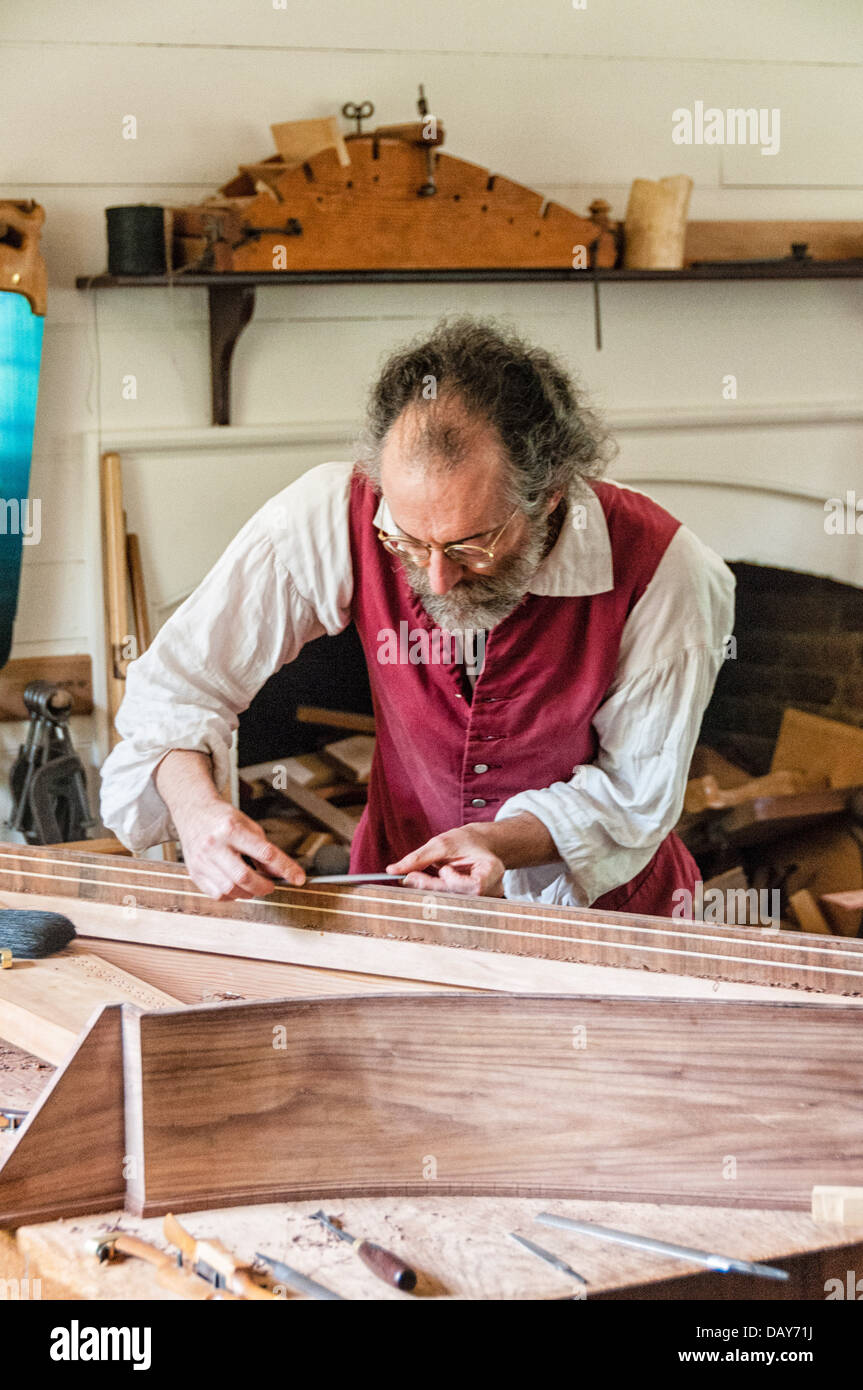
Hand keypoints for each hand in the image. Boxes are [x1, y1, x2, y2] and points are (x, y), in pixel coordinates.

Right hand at [173, 798, 305, 900]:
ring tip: (253, 886)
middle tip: (269, 885)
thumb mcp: (249, 826)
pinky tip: (237, 887)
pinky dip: (232, 895)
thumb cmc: (222, 819)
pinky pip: (217, 894)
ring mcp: (202, 860)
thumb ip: (265, 849)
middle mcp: (215, 845)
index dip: (285, 868)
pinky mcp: (195, 872)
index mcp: (232, 829)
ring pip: (230, 889)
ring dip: (248, 893)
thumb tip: (281, 872)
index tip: (298, 878)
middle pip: (244, 876)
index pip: (265, 853)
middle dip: (263, 886)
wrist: (193, 812)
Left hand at [387, 824, 505, 896]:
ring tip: (414, 878)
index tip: (435, 870)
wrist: (480, 843)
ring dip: (431, 890)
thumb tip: (392, 870)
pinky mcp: (472, 903)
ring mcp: (483, 899)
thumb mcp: (443, 843)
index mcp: (492, 872)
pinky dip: (435, 892)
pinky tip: (423, 883)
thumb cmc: (466, 841)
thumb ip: (418, 859)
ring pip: (452, 900)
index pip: (472, 886)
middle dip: (432, 888)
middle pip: (458, 896)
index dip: (452, 881)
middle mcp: (491, 890)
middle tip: (408, 878)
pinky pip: (450, 900)